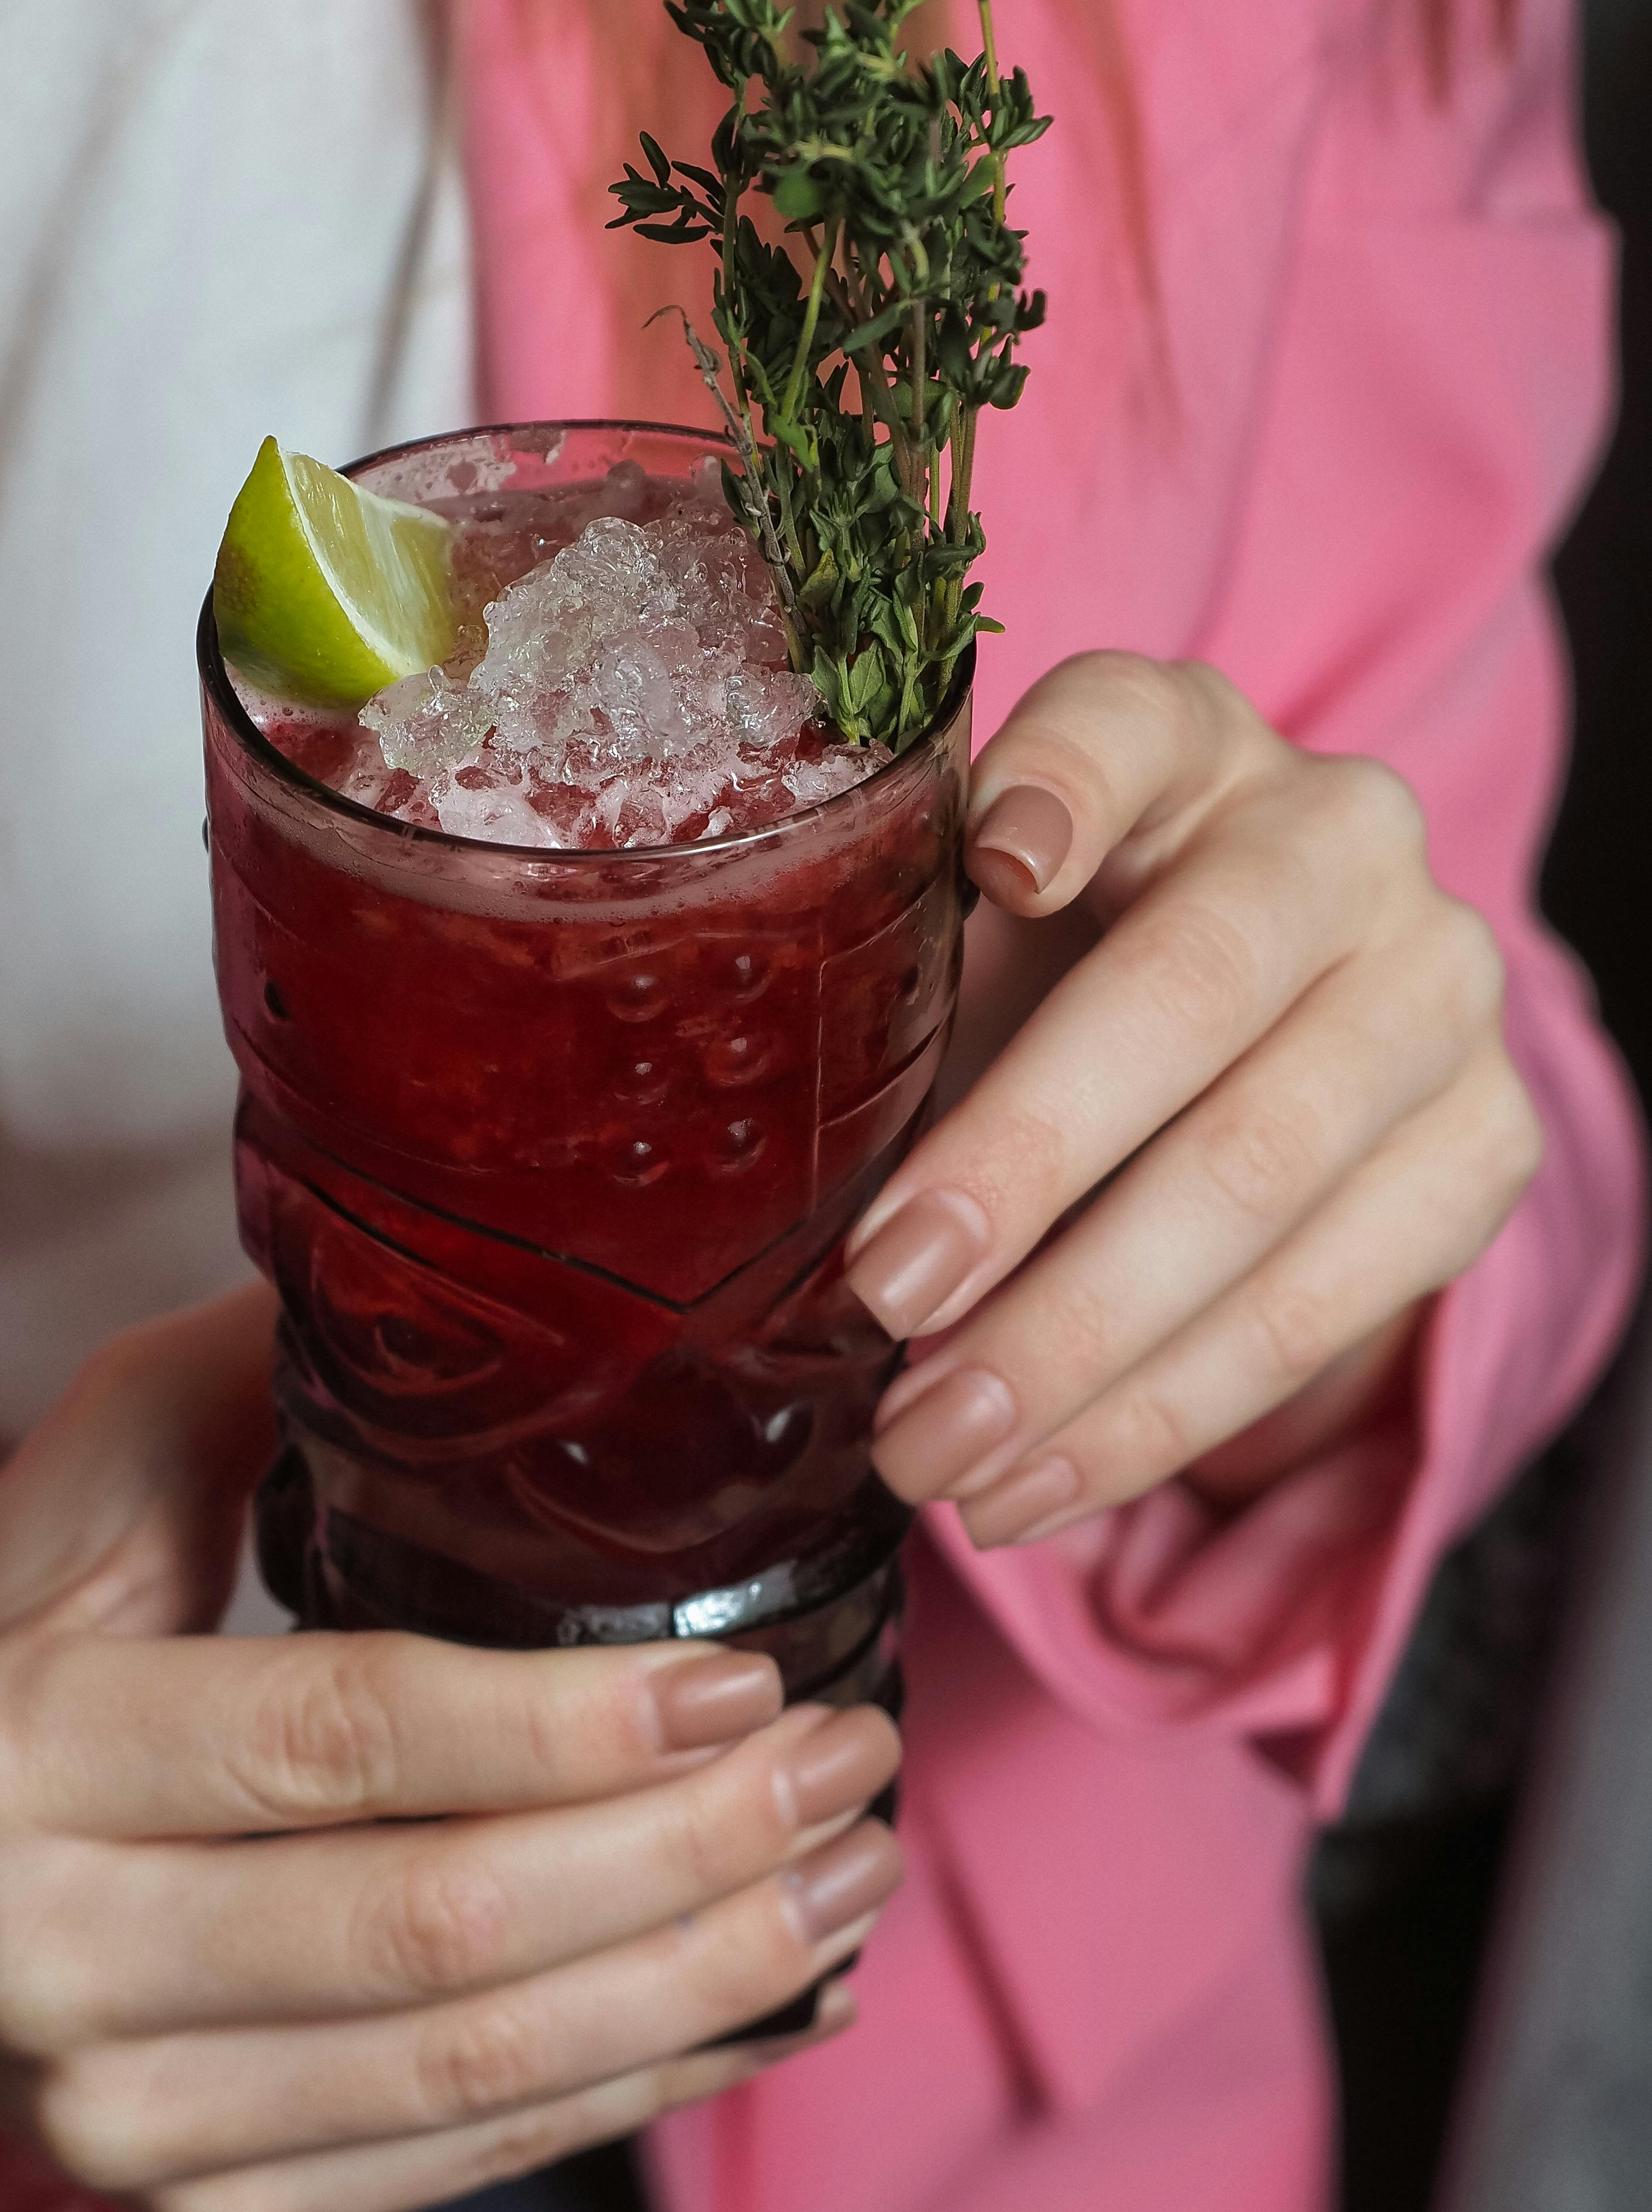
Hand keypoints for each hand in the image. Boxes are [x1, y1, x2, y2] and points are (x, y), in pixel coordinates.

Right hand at [0, 1284, 901, 2211]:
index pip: (340, 1739)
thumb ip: (278, 1372)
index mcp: (21, 1750)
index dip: (565, 1727)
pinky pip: (458, 2162)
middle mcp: (55, 1959)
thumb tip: (519, 1280)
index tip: (749, 1680)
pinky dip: (635, 2087)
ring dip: (702, 1982)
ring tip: (851, 1879)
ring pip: (473, 2069)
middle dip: (687, 1855)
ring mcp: (123, 2119)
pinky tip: (763, 2003)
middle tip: (852, 1767)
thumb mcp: (91, 1466)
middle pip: (437, 1930)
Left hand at [847, 654, 1541, 1544]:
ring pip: (1263, 1182)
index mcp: (1189, 742)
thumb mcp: (966, 935)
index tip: (994, 863)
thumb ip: (885, 968)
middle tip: (887, 1297)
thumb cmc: (1055, 976)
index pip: (1128, 725)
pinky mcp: (1480, 1147)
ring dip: (1078, 1344)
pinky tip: (1033, 1485)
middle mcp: (1342, 839)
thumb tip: (731, 1147)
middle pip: (1190, 999)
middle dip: (1027, 1168)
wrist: (1255, 1053)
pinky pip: (1325, 1310)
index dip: (1066, 785)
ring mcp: (1435, 992)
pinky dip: (1156, 1418)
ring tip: (934, 1451)